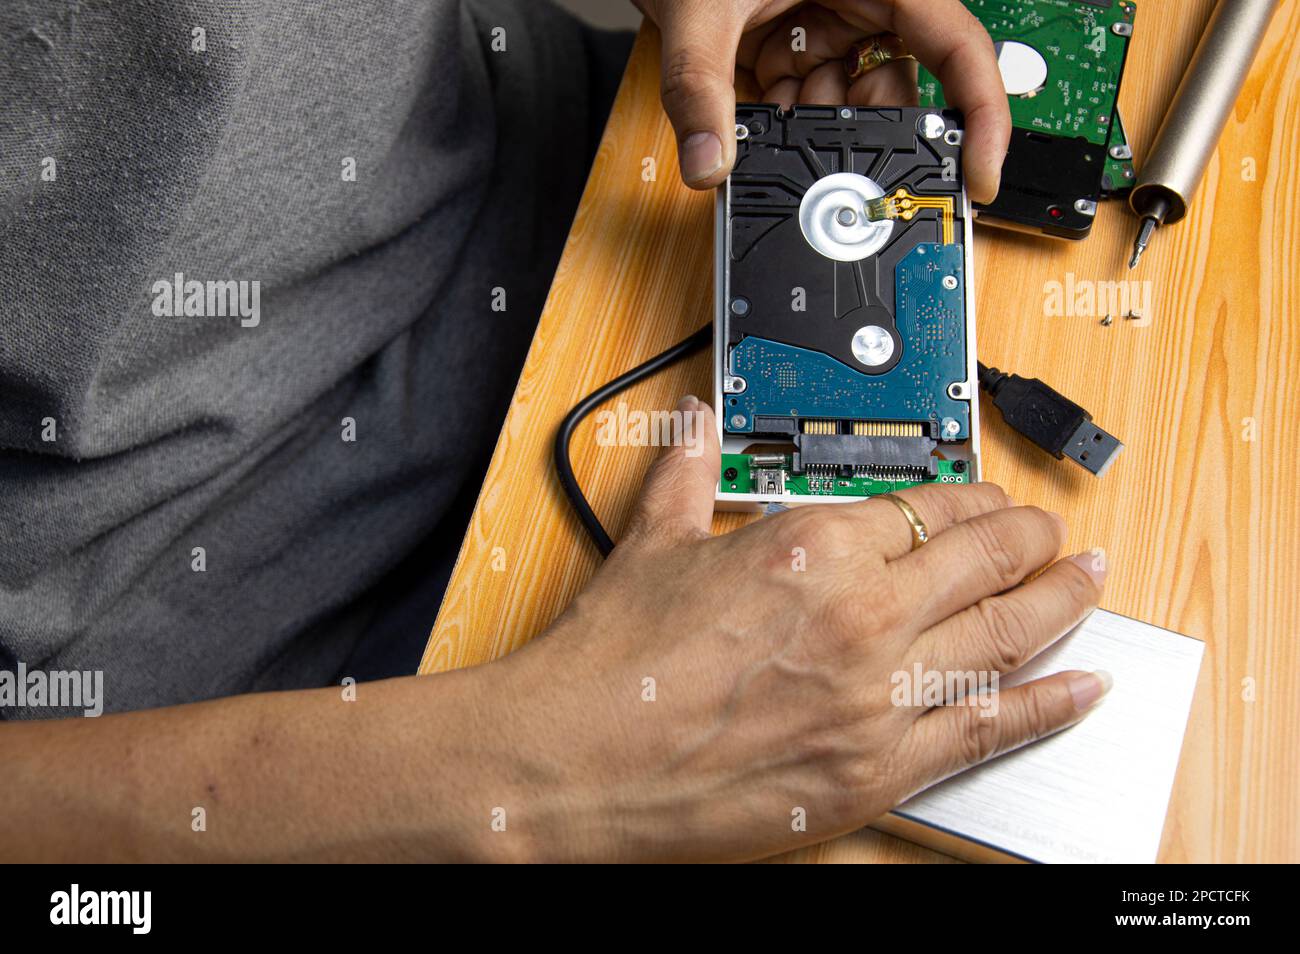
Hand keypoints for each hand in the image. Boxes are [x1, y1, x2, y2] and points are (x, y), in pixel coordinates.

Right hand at [497, 398, 1108, 861]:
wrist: (579, 760)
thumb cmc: (611, 662)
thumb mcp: (652, 544)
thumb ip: (691, 472)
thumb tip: (698, 423)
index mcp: (812, 549)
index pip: (929, 509)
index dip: (975, 500)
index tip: (988, 500)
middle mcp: (861, 616)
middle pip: (986, 563)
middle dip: (1032, 540)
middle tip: (1055, 532)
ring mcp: (878, 697)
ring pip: (1005, 636)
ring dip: (1061, 603)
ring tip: (1091, 580)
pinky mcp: (878, 770)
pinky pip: (987, 730)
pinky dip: (1047, 706)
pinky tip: (1083, 686)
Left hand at [633, 0, 1009, 202]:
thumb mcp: (701, 9)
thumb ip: (699, 86)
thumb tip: (708, 162)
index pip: (957, 47)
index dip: (981, 114)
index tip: (978, 175)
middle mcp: (865, 1)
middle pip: (897, 87)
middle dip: (863, 132)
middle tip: (832, 166)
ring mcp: (829, 24)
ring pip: (846, 101)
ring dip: (812, 130)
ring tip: (776, 122)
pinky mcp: (795, 43)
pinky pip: (806, 97)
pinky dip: (783, 121)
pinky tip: (758, 118)